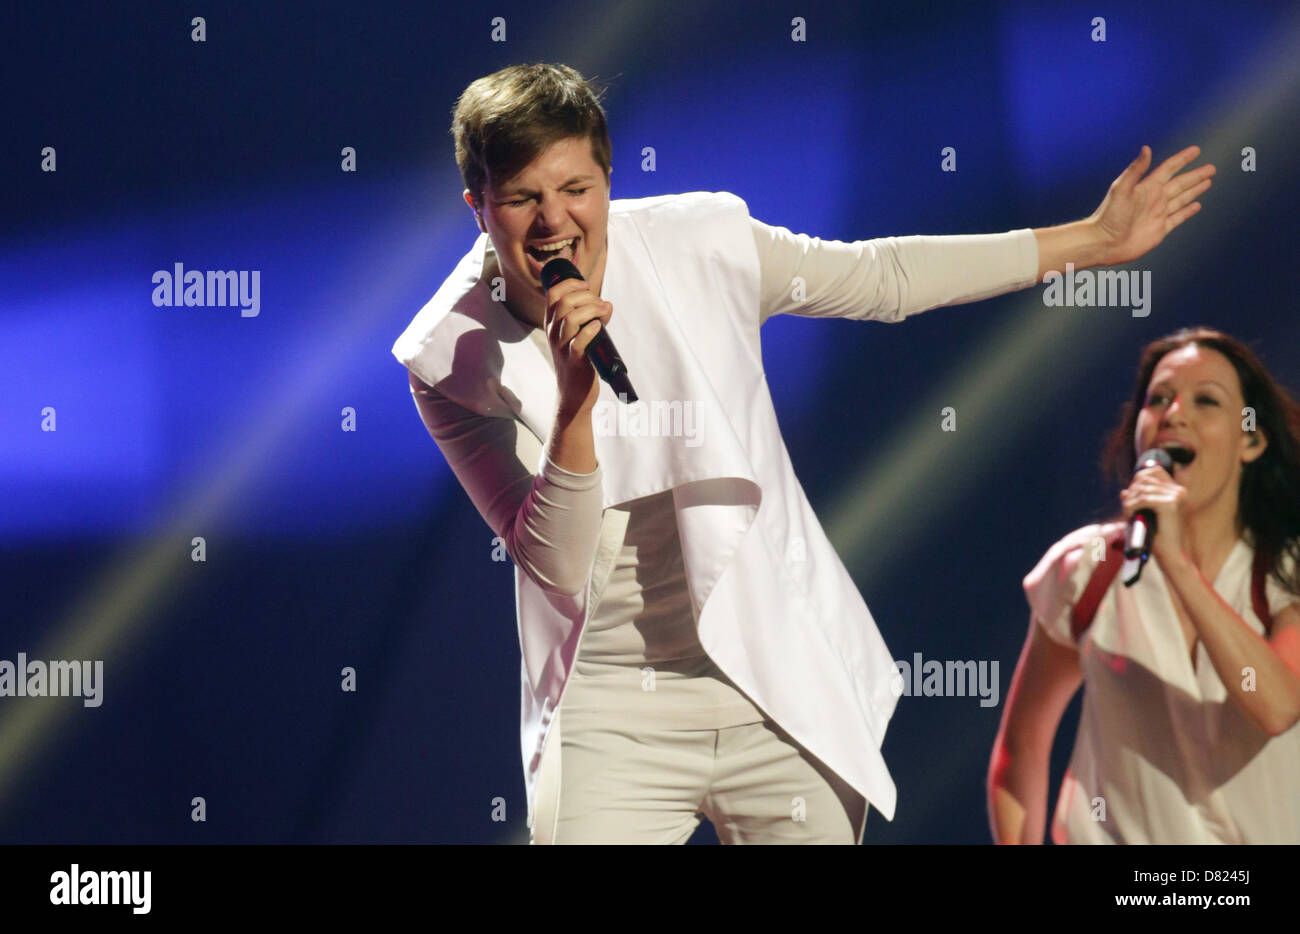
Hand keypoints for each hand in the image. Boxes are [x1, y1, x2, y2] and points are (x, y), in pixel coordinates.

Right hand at [544, 276, 611, 414]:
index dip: (570, 284)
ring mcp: (561, 347)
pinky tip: (599, 327)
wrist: (573, 393)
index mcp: (552, 323)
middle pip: (564, 302)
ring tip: (604, 313)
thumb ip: (591, 317)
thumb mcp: (579, 334)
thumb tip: (607, 304)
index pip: (553, 293)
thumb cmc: (579, 360)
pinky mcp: (573, 361)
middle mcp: (553, 333)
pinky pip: (578, 342)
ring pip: (570, 318)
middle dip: (587, 297)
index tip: (586, 286)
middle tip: (601, 304)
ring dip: (592, 310)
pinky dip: (590, 330)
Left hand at [1089, 145, 1214, 266]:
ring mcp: (1158, 214)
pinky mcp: (1159, 230)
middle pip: (1180, 183)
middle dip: (1196, 175)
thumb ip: (1135, 170)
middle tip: (1211, 168)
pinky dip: (1188, 211)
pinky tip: (1196, 205)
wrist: (1103, 243)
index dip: (1183, 159)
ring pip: (1182, 199)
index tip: (1196, 150)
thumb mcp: (1121, 189)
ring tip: (1207, 182)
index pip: (1169, 169)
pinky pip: (1178, 218)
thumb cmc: (1108, 217)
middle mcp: (1154, 199)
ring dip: (1195, 190)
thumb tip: (1146, 148)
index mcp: (1147, 187)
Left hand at [1120, 465, 1187, 565]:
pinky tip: (1131, 513)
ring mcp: (1175, 496)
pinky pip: (1144, 499)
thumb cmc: (1157, 533)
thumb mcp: (1145, 513)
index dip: (1138, 478)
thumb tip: (1124, 491)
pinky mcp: (1170, 505)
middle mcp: (1178, 490)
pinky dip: (1133, 505)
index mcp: (1175, 489)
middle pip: (1145, 477)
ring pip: (1142, 488)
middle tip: (1128, 504)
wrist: (1169, 551)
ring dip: (1130, 500)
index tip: (1132, 493)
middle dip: (1132, 490)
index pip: (1155, 470)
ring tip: (1129, 511)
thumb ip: (1137, 500)